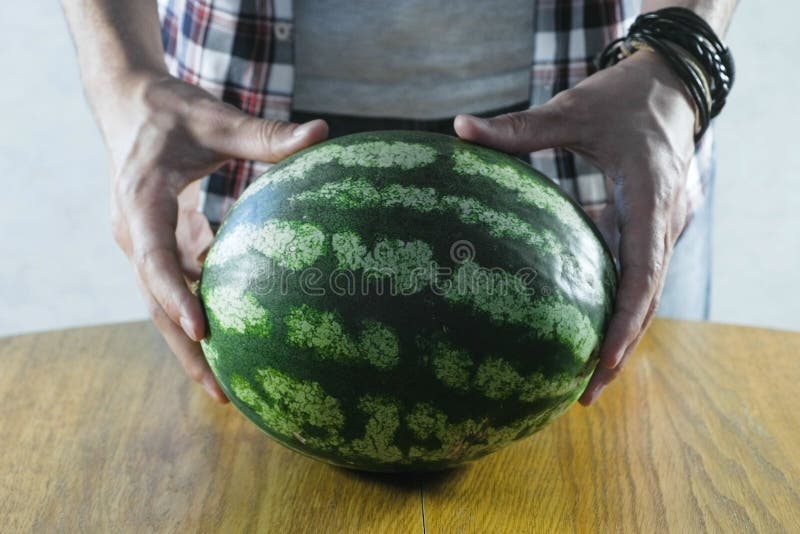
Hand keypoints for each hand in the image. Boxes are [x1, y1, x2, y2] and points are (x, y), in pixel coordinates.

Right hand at [103, 73, 328, 402]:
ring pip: (163, 302)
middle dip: (185, 348)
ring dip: (192, 340)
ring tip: (229, 383)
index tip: (204, 330)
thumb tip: (323, 133)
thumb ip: (265, 134)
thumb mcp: (215, 118)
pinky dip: (199, 308)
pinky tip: (233, 333)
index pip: (155, 258)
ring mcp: (142, 241)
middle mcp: (134, 231)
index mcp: (141, 202)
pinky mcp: (157, 242)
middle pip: (155, 301)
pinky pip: (176, 284)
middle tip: (223, 392)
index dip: (176, 296)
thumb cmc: (170, 109)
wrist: (126, 104)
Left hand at [454, 50, 696, 404]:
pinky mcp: (656, 226)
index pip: (644, 270)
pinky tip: (592, 330)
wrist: (673, 82)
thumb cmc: (622, 97)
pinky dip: (622, 307)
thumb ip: (518, 127)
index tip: (602, 359)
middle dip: (620, 348)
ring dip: (622, 335)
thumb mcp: (572, 110)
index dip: (626, 320)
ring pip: (648, 293)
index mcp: (648, 196)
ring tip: (587, 379)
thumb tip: (456, 128)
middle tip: (584, 394)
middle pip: (649, 299)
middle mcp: (665, 219)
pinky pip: (642, 275)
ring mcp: (666, 225)